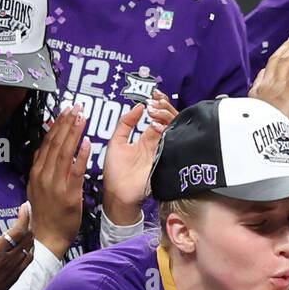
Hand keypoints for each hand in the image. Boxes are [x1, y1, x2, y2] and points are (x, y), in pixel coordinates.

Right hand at [0, 201, 34, 289]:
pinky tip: (23, 246)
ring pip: (30, 249)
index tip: (25, 206)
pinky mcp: (14, 278)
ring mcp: (13, 270)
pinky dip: (28, 249)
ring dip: (29, 236)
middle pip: (28, 238)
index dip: (25, 216)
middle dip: (29, 223)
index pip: (19, 230)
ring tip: (24, 227)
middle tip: (24, 214)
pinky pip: (27, 260)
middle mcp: (9, 261)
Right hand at [26, 105, 90, 257]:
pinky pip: (75, 171)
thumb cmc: (45, 214)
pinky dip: (80, 155)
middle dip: (67, 122)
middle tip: (77, 106)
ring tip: (82, 116)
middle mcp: (44, 175)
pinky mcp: (69, 194)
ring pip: (65, 152)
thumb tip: (45, 149)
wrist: (46, 237)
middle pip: (56, 143)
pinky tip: (87, 141)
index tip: (66, 110)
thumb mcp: (37, 189)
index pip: (47, 142)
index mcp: (36, 172)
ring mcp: (56, 184)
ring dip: (74, 132)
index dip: (57, 124)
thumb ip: (42, 169)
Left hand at [102, 90, 177, 225]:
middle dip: (164, 108)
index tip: (154, 95)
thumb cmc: (115, 170)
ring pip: (173, 129)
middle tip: (155, 102)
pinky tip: (157, 126)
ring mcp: (162, 151)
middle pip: (169, 121)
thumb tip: (139, 106)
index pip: (158, 117)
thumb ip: (126, 123)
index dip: (158, 104)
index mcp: (146, 139)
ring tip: (155, 111)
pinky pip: (172, 144)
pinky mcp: (165, 160)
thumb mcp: (117, 141)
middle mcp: (157, 144)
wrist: (118, 194)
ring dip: (166, 117)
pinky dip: (167, 132)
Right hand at [249, 30, 288, 120]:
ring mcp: (278, 85)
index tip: (285, 49)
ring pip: (288, 60)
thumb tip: (261, 77)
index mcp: (258, 89)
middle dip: (288, 45)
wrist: (264, 133)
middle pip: (278, 58)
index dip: (277, 57)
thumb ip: (257, 91)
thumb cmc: (263, 125)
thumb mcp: (255, 109)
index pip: (266, 68)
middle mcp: (267, 83)